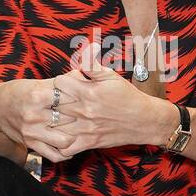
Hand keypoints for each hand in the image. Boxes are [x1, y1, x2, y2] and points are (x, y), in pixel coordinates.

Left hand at [41, 40, 164, 160]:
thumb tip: (86, 48)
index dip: (60, 81)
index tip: (66, 84)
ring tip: (55, 117)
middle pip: (53, 104)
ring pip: (54, 126)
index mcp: (88, 91)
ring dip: (51, 121)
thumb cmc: (128, 97)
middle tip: (55, 101)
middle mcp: (84, 110)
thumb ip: (93, 63)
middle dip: (52, 100)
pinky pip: (65, 148)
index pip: (58, 82)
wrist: (144, 121)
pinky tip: (61, 136)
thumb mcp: (111, 76)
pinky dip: (59, 144)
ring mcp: (85, 128)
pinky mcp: (89, 143)